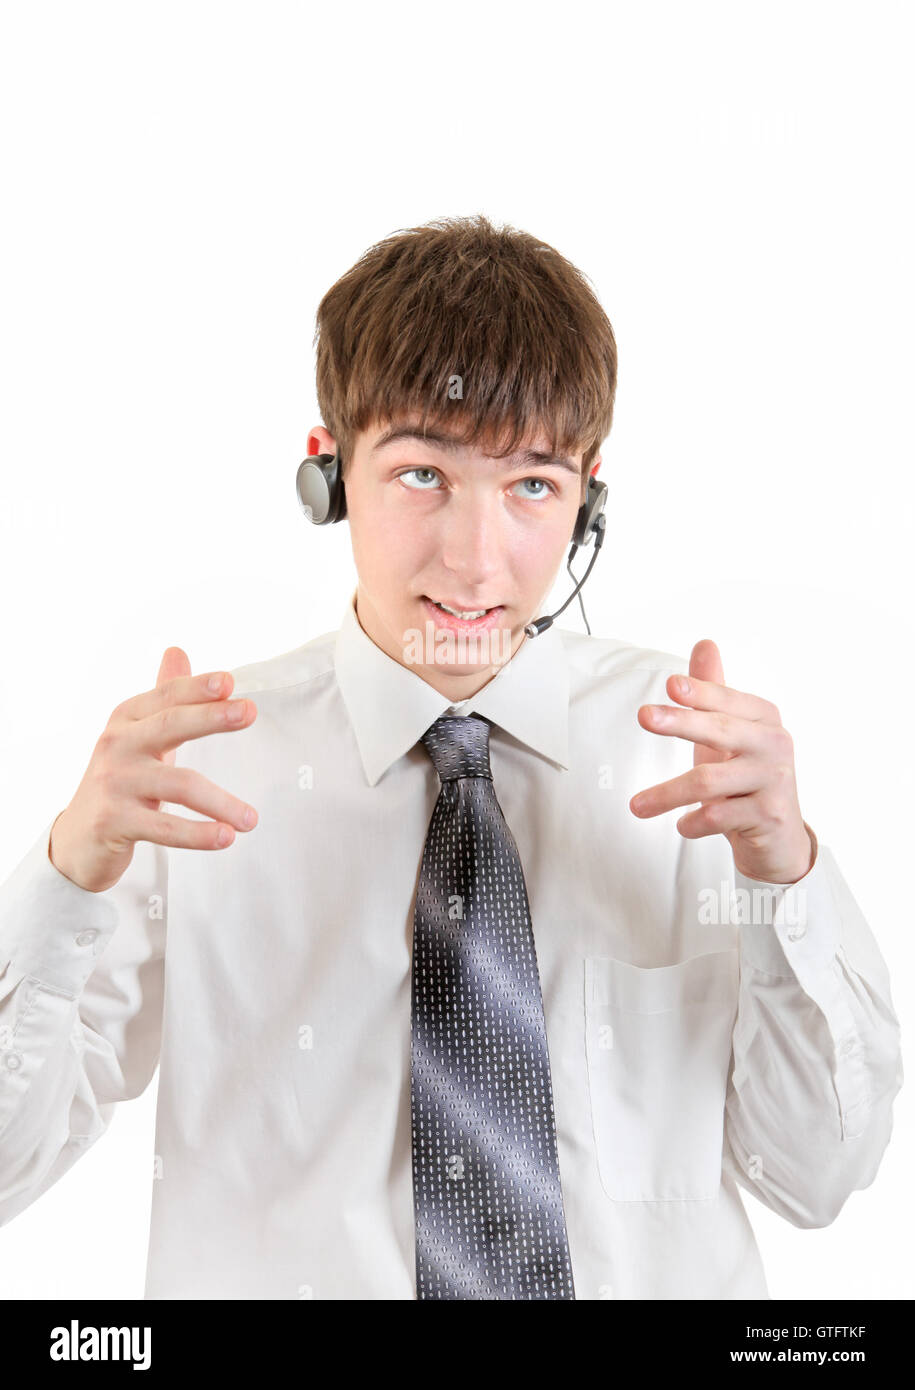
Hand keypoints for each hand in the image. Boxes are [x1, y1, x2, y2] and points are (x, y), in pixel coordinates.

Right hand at [49, 647, 258, 892]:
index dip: (196, 688)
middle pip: (170, 725)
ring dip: (220, 802)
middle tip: (249, 712)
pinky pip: (165, 827)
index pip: (166, 697)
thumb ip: (164, 698)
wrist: (78, 839)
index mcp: (127, 720)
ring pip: (178, 784)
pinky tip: (226, 837)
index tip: (230, 682)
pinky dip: (198, 834)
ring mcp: (114, 783)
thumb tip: (178, 650)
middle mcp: (117, 745)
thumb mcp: (139, 736)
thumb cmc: (121, 780)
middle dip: (210, 717)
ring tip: (251, 819)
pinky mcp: (114, 821)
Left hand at [629, 639, 813, 883]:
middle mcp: (775, 744)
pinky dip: (692, 823)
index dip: (700, 692)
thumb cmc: (745, 778)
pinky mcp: (770, 815)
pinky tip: (682, 826)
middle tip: (643, 716)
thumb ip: (712, 692)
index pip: (727, 700)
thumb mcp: (727, 734)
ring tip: (636, 806)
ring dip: (667, 794)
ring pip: (710, 781)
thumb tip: (704, 643)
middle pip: (720, 730)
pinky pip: (718, 816)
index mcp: (764, 718)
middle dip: (679, 722)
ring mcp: (775, 780)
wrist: (778, 838)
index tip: (670, 685)